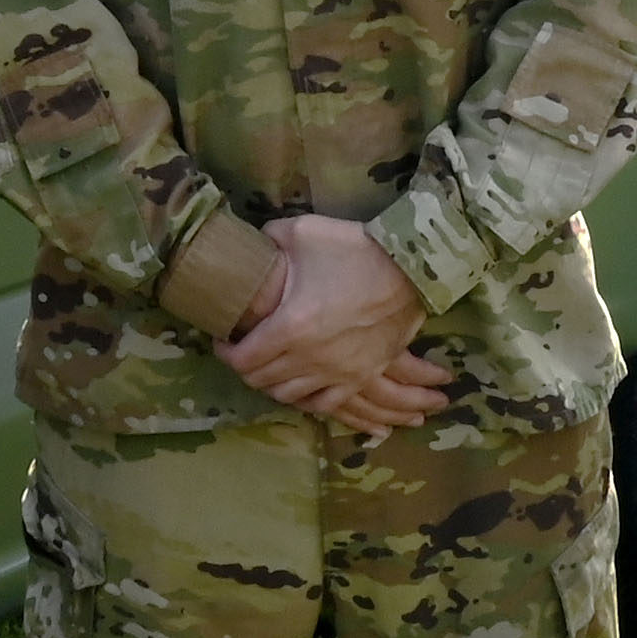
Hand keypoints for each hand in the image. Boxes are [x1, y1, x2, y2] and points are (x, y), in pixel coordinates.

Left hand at [220, 214, 449, 436]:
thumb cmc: (355, 248)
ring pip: (289, 396)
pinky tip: (302, 389)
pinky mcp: (361, 375)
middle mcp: (310, 358)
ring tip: (269, 367)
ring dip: (272, 384)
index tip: (223, 338)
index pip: (242, 358)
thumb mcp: (302, 232)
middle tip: (243, 350)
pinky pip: (326, 404)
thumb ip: (267, 240)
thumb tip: (251, 245)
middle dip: (245, 367)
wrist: (413, 268)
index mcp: (290, 326)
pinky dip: (307, 400)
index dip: (225, 352)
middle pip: (261, 380)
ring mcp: (338, 372)